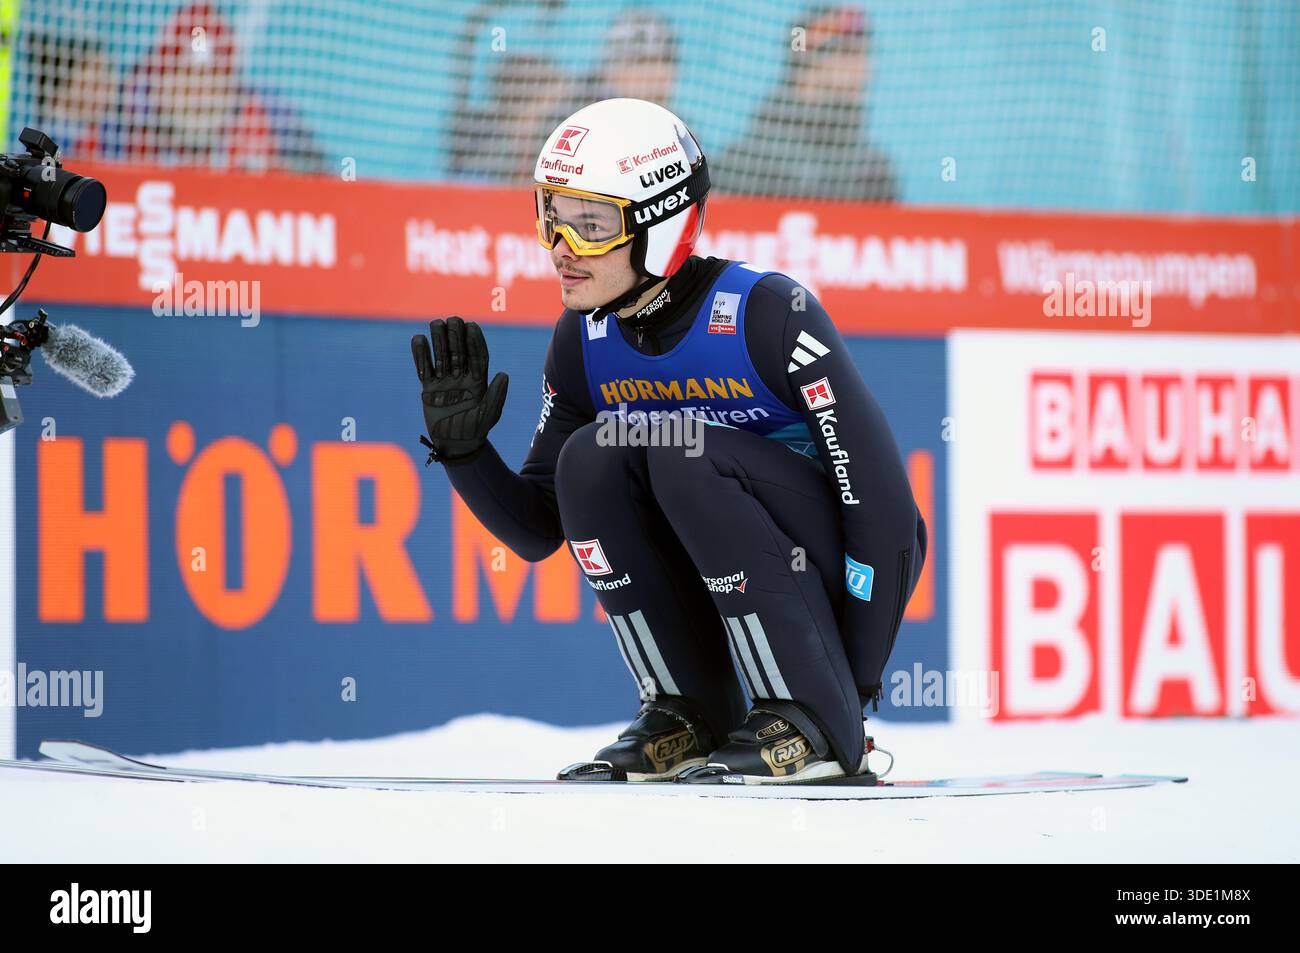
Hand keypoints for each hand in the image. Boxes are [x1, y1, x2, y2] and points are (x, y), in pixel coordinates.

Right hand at [411, 316, 507, 463]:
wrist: (456, 445)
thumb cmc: (475, 431)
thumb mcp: (489, 415)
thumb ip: (496, 395)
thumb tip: (504, 374)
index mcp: (479, 381)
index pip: (478, 356)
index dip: (475, 341)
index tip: (472, 325)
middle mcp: (462, 377)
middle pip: (459, 351)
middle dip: (456, 336)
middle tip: (453, 320)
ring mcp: (445, 381)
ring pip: (441, 355)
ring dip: (439, 340)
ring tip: (436, 323)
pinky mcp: (429, 388)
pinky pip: (424, 368)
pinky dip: (420, 355)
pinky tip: (418, 339)